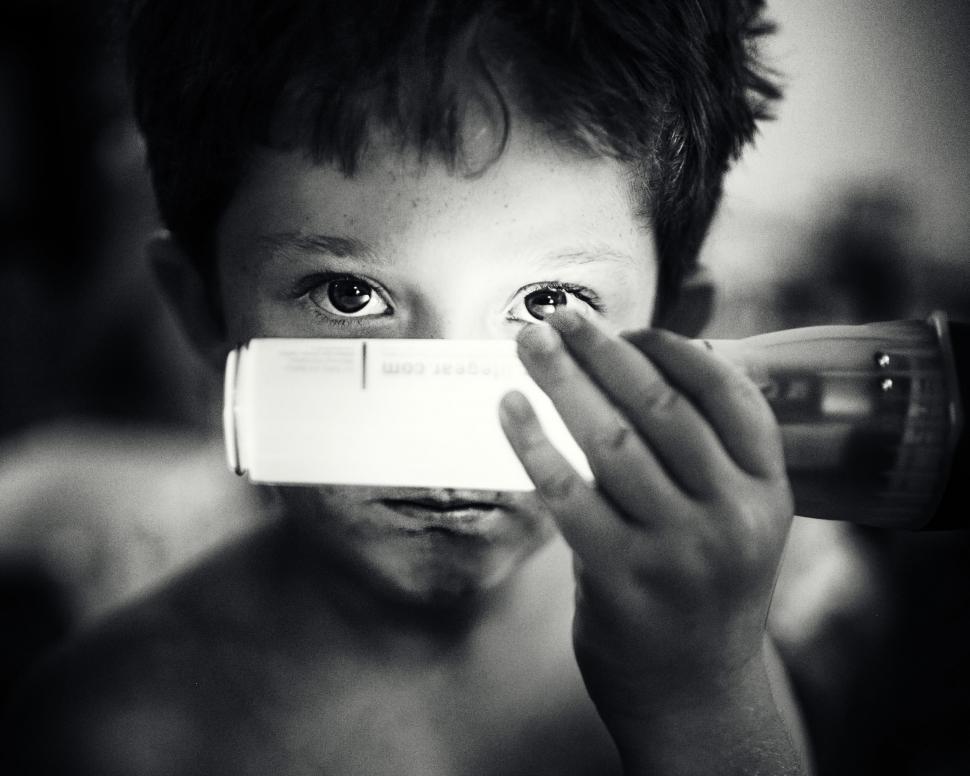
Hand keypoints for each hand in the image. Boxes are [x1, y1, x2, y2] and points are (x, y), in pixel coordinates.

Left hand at [499, 310, 793, 727]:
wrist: (696, 691)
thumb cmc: (705, 587)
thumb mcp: (736, 519)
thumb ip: (703, 453)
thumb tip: (632, 365)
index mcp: (768, 491)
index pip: (727, 395)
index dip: (671, 349)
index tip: (625, 327)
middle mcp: (732, 515)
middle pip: (660, 406)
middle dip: (604, 350)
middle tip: (559, 314)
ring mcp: (678, 549)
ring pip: (609, 440)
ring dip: (561, 381)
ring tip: (528, 342)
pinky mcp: (622, 577)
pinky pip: (567, 492)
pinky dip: (533, 442)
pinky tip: (510, 408)